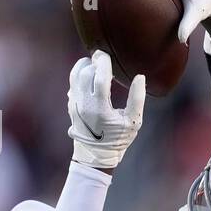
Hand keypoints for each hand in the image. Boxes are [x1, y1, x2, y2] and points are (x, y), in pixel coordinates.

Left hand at [67, 50, 145, 169]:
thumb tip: (139, 77)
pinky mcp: (71, 105)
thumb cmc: (118, 139)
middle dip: (94, 62)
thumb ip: (137, 99)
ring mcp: (75, 105)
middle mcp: (84, 105)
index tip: (106, 55)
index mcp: (100, 109)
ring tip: (95, 63)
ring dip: (84, 65)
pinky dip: (80, 74)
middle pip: (86, 73)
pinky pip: (73, 83)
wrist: (95, 155)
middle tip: (103, 57)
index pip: (100, 79)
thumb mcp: (133, 122)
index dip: (103, 64)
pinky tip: (90, 75)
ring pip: (75, 76)